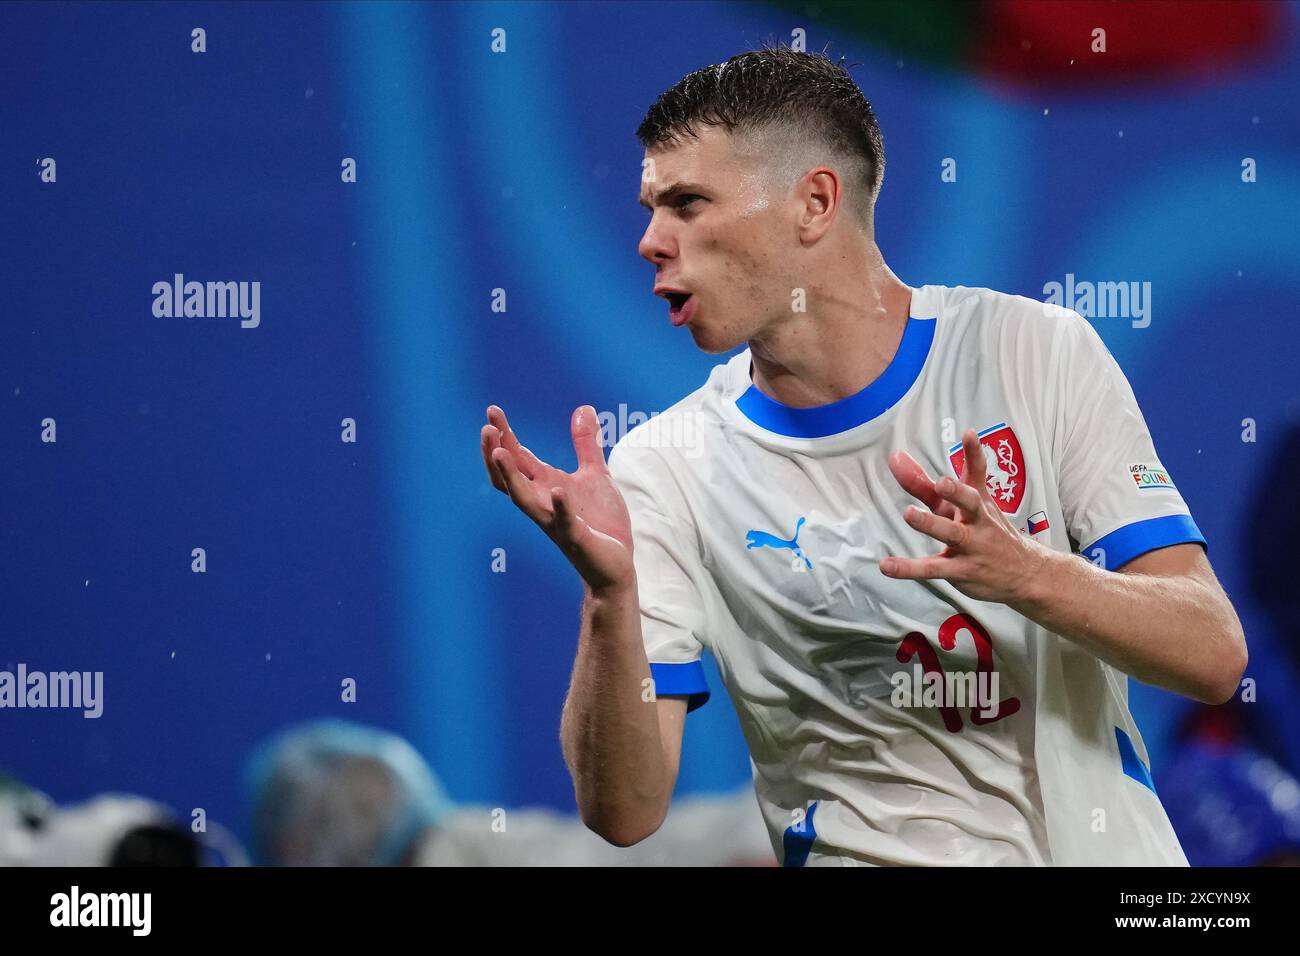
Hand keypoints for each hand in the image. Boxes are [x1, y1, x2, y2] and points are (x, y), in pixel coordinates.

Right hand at [481, 404, 633, 593]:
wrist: (613, 564)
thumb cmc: (600, 521)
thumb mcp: (595, 474)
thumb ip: (585, 444)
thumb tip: (583, 407)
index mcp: (546, 485)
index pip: (517, 457)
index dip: (504, 434)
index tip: (492, 410)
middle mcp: (543, 502)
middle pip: (508, 477)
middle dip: (495, 452)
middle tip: (487, 428)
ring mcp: (555, 521)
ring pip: (523, 499)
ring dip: (510, 476)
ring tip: (500, 452)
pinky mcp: (575, 538)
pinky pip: (564, 523)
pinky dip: (560, 507)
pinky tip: (559, 491)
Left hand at [881, 429, 1048, 604]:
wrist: (1024, 573)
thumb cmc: (983, 531)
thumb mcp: (957, 507)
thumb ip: (923, 484)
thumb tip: (896, 459)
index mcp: (978, 501)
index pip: (978, 473)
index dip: (974, 453)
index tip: (970, 435)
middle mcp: (977, 521)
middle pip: (970, 502)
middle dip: (956, 492)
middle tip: (942, 482)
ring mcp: (971, 546)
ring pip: (952, 534)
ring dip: (931, 523)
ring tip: (909, 514)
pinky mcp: (960, 570)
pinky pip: (933, 569)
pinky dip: (909, 568)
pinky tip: (887, 565)